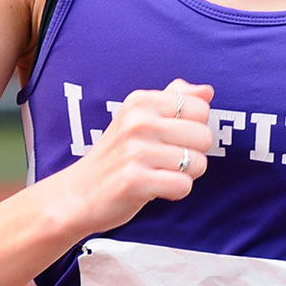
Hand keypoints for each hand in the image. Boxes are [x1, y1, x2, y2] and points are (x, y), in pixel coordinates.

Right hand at [62, 80, 214, 235]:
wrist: (78, 194)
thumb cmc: (117, 156)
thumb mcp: (139, 118)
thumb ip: (174, 99)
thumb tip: (207, 91)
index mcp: (140, 101)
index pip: (201, 108)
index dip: (194, 129)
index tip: (171, 139)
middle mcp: (138, 121)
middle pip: (204, 136)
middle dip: (193, 154)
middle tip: (165, 161)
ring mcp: (135, 150)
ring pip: (198, 163)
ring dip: (184, 175)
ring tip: (158, 174)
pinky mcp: (134, 180)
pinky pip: (183, 186)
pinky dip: (175, 192)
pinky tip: (154, 189)